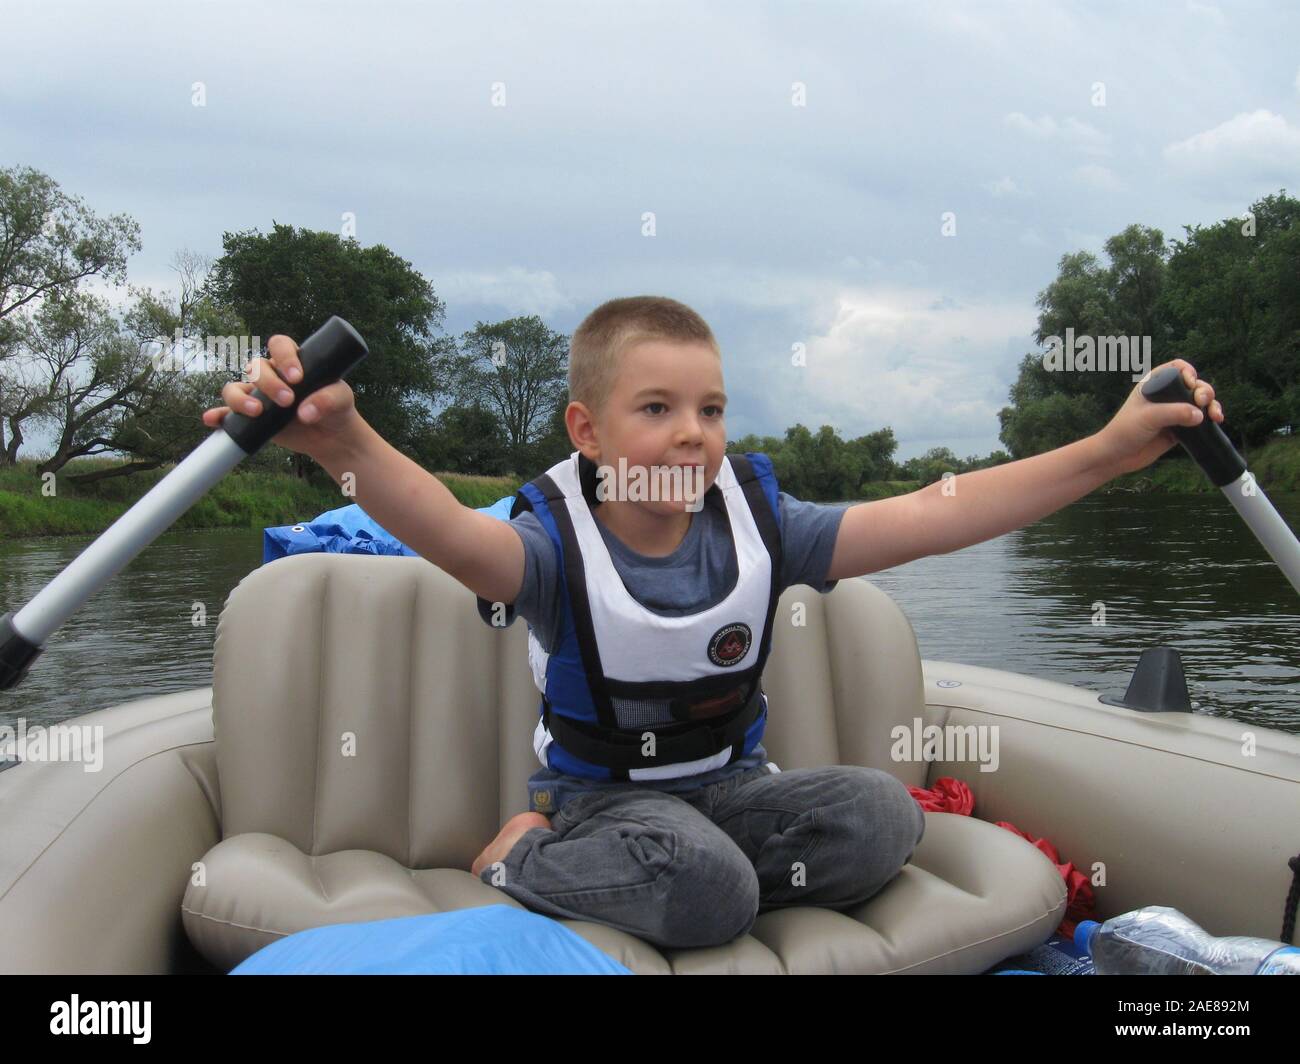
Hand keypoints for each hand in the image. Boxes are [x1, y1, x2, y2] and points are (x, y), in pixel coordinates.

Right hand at [200, 334, 360, 457]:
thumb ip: (328, 400)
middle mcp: (271, 374)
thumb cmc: (336, 409)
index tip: (297, 378)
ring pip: (235, 388)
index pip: (280, 345)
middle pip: (256, 367)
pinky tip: (212, 420)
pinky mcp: (250, 417)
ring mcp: (258, 395)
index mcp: (293, 360)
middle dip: (269, 383)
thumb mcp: (341, 400)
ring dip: (240, 398)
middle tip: (288, 401)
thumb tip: (304, 412)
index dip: (284, 357)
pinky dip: (218, 416)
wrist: (331, 436)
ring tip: (256, 412)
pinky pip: (228, 414)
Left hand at [1095, 358, 1223, 476]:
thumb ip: (1173, 413)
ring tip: (1215, 415)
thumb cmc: (1125, 432)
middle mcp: (1165, 396)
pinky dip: (1209, 419)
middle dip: (1204, 390)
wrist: (1116, 458)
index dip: (1189, 372)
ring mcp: (1173, 412)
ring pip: (1200, 403)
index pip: (1177, 368)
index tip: (1191, 383)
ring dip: (1212, 405)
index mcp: (1153, 384)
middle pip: (1194, 385)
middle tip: (1203, 401)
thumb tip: (1200, 414)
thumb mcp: (1148, 418)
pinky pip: (1200, 421)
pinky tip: (1217, 421)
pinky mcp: (1180, 429)